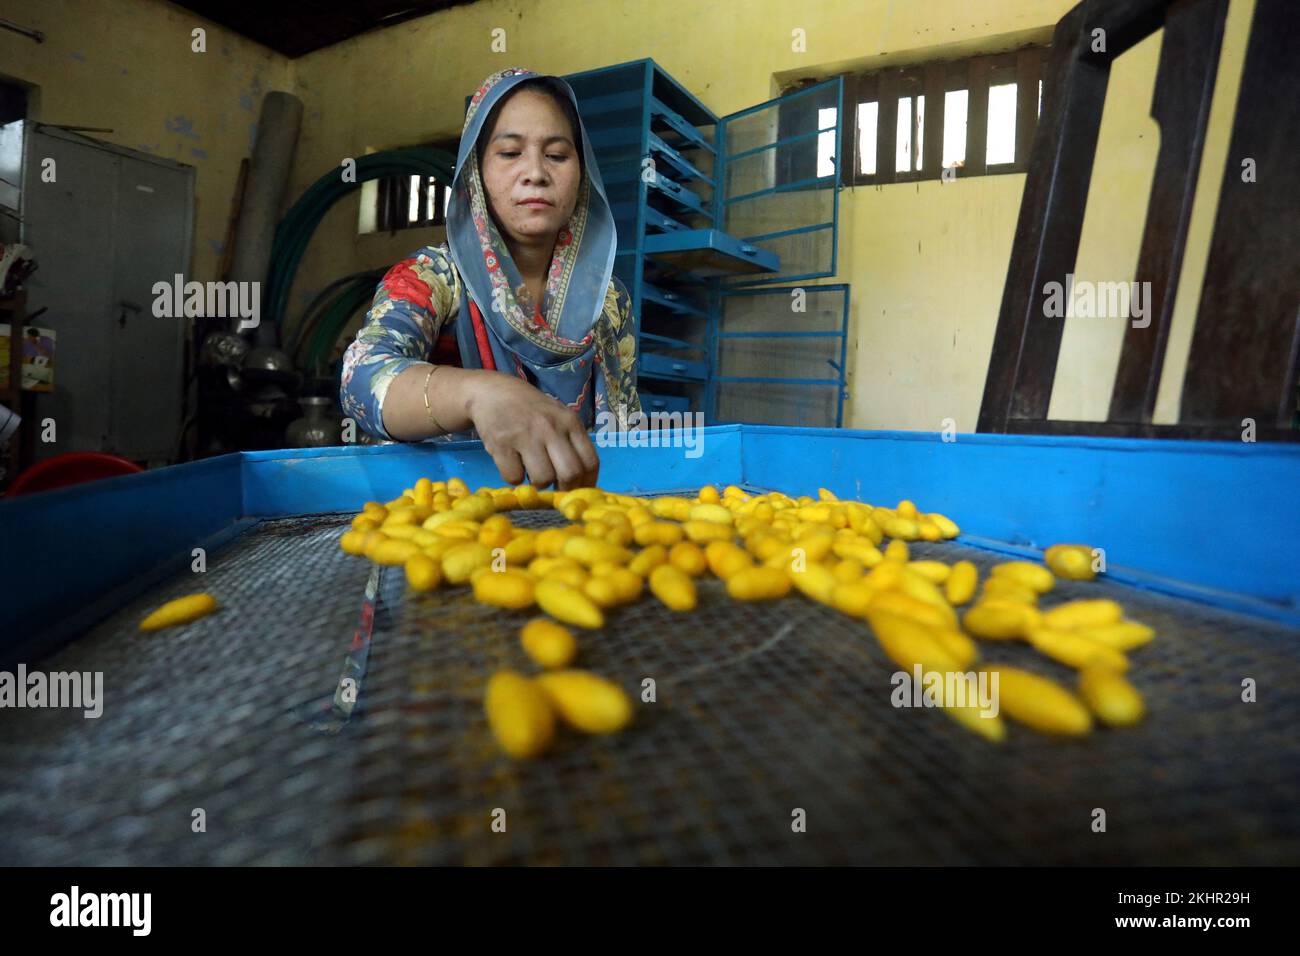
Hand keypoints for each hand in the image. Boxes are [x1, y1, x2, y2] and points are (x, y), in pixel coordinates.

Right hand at [465, 372, 599, 489]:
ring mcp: (526, 435)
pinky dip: (513, 477)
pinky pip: (514, 477)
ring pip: (543, 479)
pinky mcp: (501, 444)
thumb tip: (581, 481)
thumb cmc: (530, 409)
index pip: (591, 462)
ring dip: (538, 484)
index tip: (578, 491)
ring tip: (531, 471)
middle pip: (571, 474)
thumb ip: (571, 443)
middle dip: (564, 489)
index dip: (587, 484)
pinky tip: (512, 464)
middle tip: (555, 489)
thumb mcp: (558, 417)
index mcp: (570, 422)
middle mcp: (551, 428)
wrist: (491, 391)